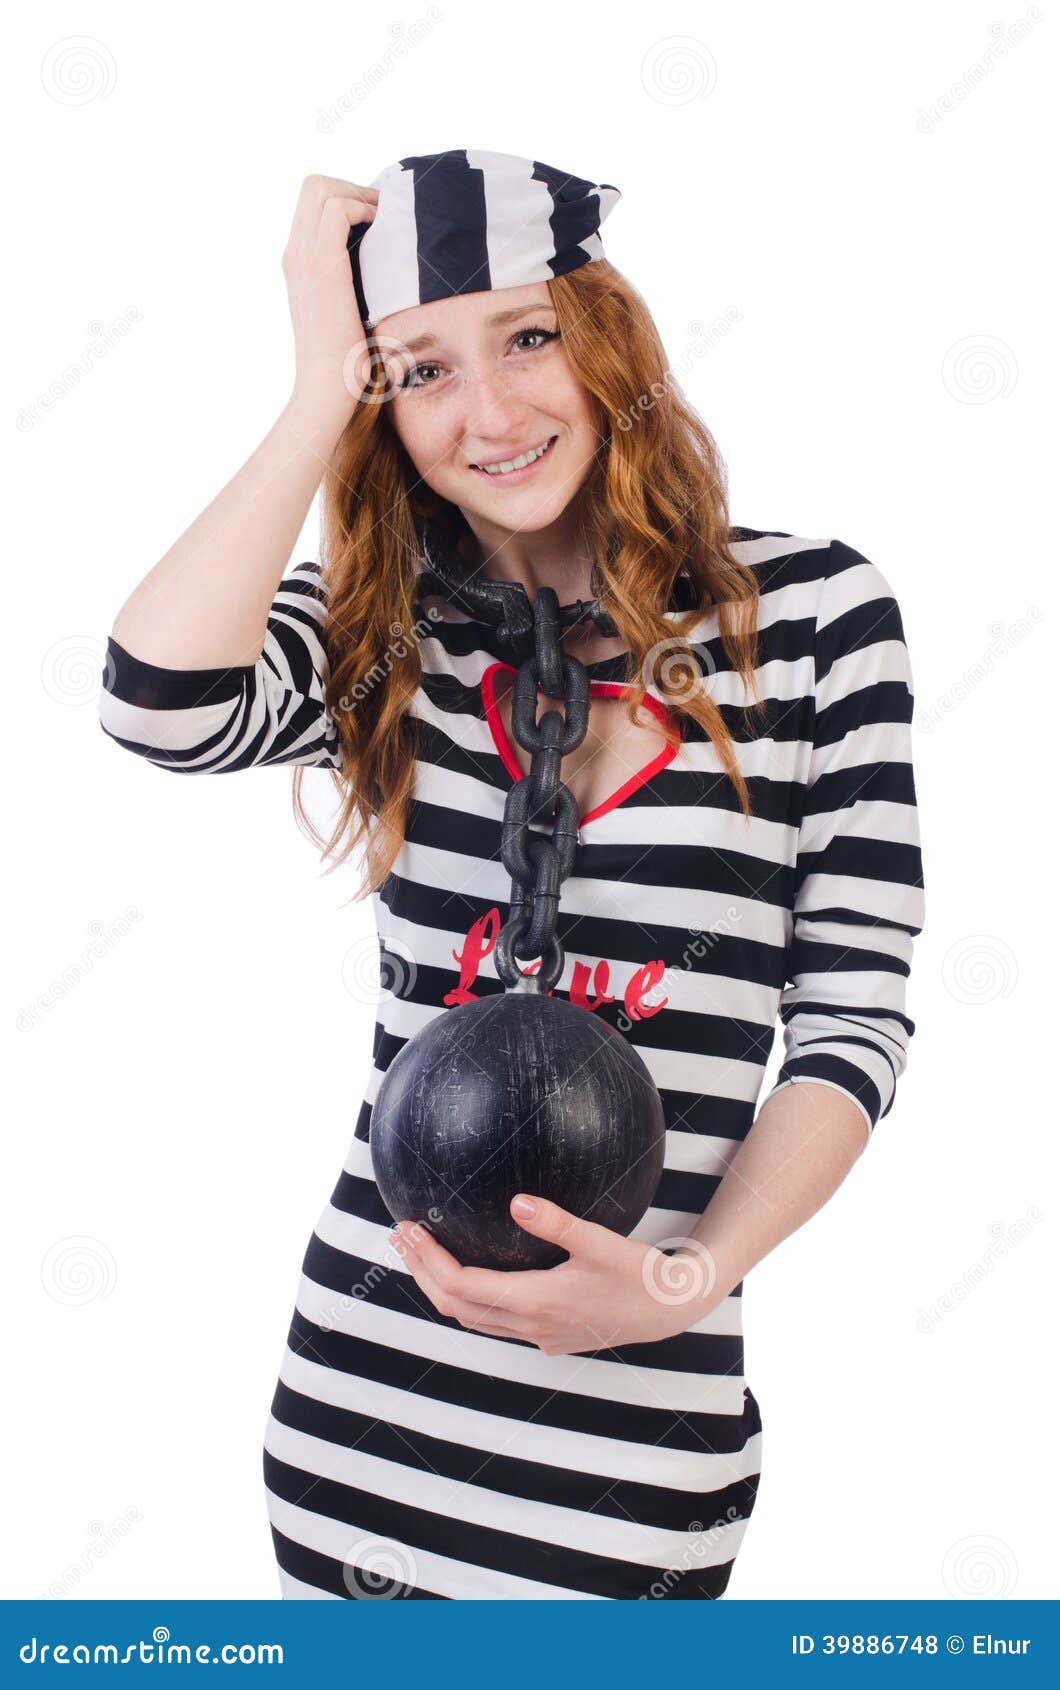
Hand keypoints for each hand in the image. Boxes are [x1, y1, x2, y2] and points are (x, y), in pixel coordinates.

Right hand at [282, 173, 377, 420]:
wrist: (327, 391)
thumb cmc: (345, 365)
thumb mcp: (349, 317)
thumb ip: (356, 289)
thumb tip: (390, 276)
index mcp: (299, 266)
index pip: (314, 204)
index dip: (347, 199)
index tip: (380, 222)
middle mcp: (295, 255)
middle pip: (314, 186)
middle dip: (354, 189)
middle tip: (386, 216)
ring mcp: (304, 257)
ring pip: (323, 187)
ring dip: (362, 196)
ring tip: (389, 221)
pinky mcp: (321, 264)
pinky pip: (339, 207)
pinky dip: (365, 208)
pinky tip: (388, 233)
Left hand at [389, 1196, 720, 1355]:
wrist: (673, 1310)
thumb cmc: (639, 1273)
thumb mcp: (600, 1242)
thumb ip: (556, 1222)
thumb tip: (516, 1199)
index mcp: (537, 1303)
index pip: (462, 1287)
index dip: (428, 1260)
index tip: (408, 1229)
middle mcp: (531, 1326)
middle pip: (456, 1306)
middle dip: (422, 1271)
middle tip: (400, 1235)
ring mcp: (540, 1337)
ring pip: (474, 1319)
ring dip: (442, 1288)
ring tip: (421, 1253)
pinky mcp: (551, 1337)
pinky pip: (496, 1323)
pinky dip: (471, 1299)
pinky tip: (472, 1274)